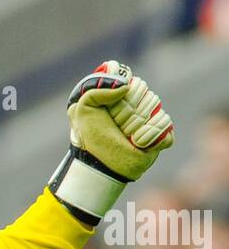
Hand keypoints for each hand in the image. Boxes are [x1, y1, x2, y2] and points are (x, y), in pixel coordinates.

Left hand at [48, 60, 173, 224]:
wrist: (101, 163)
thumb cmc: (91, 136)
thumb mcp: (82, 109)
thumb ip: (96, 89)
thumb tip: (125, 86)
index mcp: (124, 97)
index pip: (138, 85)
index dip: (125, 100)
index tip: (111, 113)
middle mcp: (140, 107)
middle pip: (151, 98)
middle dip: (131, 115)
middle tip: (118, 128)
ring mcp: (152, 121)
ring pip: (159, 113)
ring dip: (140, 127)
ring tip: (128, 139)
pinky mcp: (162, 137)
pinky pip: (166, 129)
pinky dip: (154, 137)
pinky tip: (139, 145)